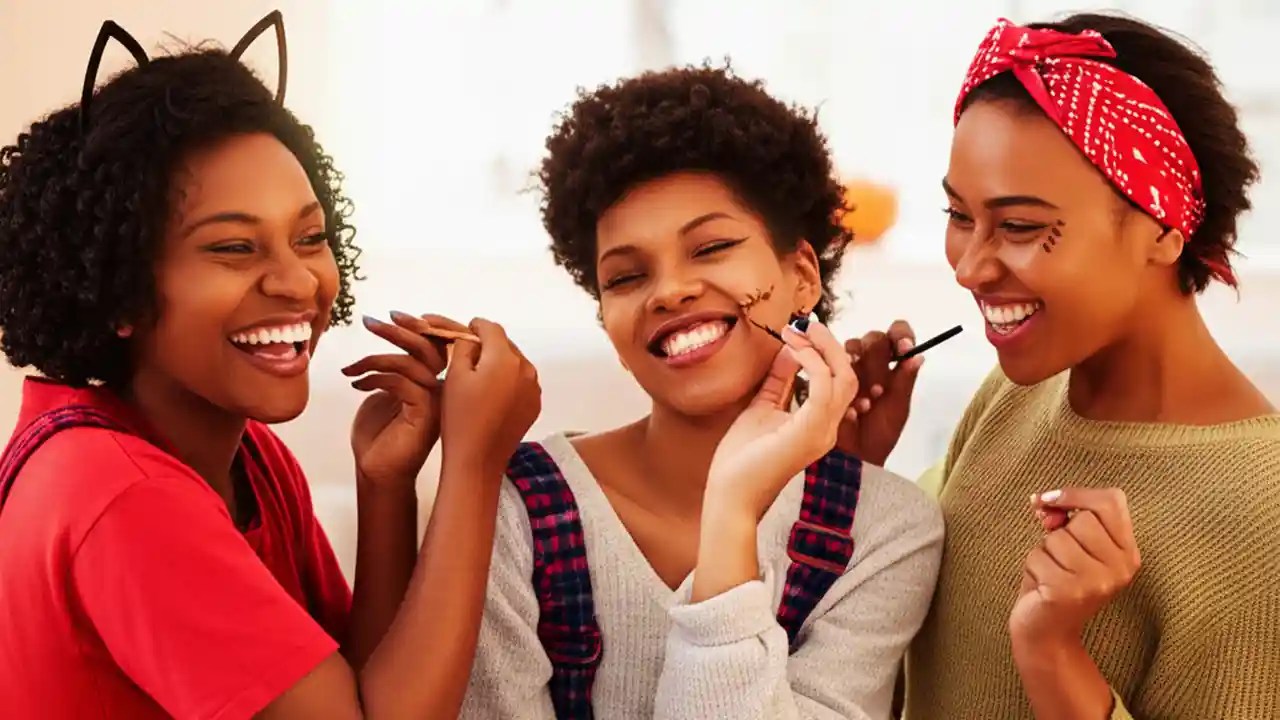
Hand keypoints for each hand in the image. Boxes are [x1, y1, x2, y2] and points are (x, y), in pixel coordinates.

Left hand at [343, 312, 459, 487]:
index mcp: (434, 383)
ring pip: (414, 363)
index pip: (437, 345)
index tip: (391, 315)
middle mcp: (441, 391)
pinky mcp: (425, 415)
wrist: (375, 471)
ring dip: (377, 357)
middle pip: (430, 348)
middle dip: (399, 331)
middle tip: (370, 322)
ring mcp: (436, 403)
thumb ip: (396, 367)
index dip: (421, 326)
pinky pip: (404, 383)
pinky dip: (377, 378)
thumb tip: (394, 334)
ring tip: (352, 367)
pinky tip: (358, 385)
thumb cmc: (378, 434)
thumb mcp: (385, 390)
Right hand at [438, 318, 540, 480]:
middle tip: (468, 354)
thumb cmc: (461, 418)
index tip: (466, 330)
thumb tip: (472, 338)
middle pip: (505, 345)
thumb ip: (463, 347)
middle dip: (488, 345)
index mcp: (504, 358)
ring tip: (479, 376)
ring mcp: (534, 388)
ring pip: (515, 363)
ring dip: (499, 363)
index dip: (476, 326)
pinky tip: (492, 394)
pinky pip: (522, 382)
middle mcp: (526, 369)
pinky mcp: (535, 404)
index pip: (491, 328)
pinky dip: (508, 381)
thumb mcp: (454, 376)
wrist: (478, 459)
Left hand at [707, 321, 858, 518]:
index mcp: (820, 424)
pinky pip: (824, 386)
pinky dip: (811, 361)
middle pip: (848, 375)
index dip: (826, 352)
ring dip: (822, 347)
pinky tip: (793, 349)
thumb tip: (789, 349)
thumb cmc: (742, 458)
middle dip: (829, 344)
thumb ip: (779, 381)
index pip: (840, 381)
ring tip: (798, 330)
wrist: (730, 493)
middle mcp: (828, 428)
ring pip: (843, 377)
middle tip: (805, 323)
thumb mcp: (763, 407)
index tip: (803, 329)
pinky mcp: (810, 431)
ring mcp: (822, 431)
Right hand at [835, 320, 921, 465]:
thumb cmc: (878, 434)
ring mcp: (848, 367)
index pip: (898, 333)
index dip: (900, 334)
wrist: (852, 457)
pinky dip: (843, 381)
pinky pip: (832, 364)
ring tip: (864, 401)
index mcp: (893, 365)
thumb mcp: (898, 408)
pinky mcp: (827, 374)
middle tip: (878, 390)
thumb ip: (905, 380)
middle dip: (878, 362)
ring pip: (853, 348)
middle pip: (875, 339)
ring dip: (861, 373)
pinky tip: (849, 404)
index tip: (904, 348)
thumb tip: (918, 356)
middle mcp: (871, 362)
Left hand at [1010, 488, 1141, 647]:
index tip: (1051, 500)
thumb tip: (1044, 502)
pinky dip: (1033, 566)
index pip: (1112, 502)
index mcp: (1128, 553)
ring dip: (1044, 552)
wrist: (1047, 632)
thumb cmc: (1057, 580)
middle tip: (1060, 559)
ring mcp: (1096, 581)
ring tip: (1052, 575)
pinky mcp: (1068, 591)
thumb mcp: (1071, 544)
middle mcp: (1120, 568)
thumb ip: (1066, 519)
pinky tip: (1042, 587)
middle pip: (1083, 519)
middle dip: (1059, 533)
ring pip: (1057, 538)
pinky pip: (1038, 556)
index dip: (1077, 494)